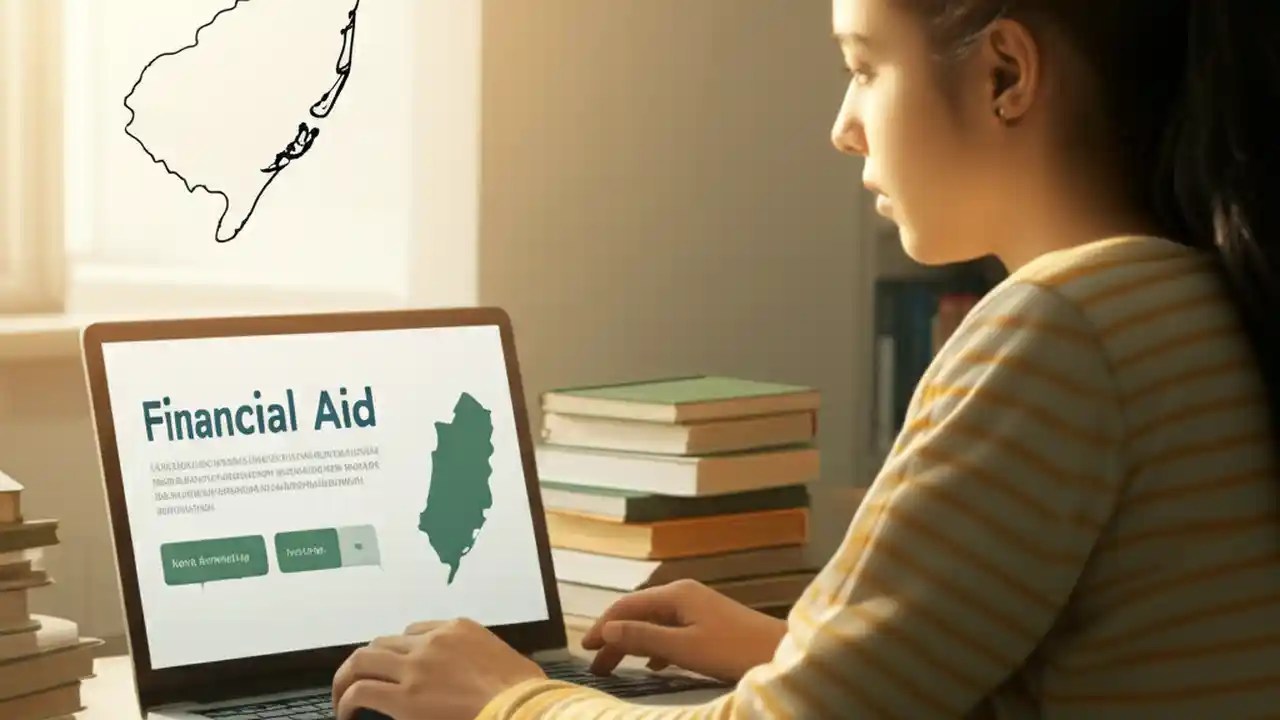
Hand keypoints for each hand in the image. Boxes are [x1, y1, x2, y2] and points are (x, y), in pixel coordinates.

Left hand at [331, 618, 546, 719]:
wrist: (521, 710)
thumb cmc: (524, 693)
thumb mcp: (504, 660)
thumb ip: (479, 658)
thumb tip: (476, 676)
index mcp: (458, 629)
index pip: (414, 632)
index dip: (400, 651)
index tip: (397, 668)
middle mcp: (432, 642)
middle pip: (382, 643)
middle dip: (367, 663)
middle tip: (358, 681)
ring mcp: (415, 669)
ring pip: (362, 662)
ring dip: (347, 679)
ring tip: (342, 698)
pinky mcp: (404, 699)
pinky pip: (361, 692)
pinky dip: (347, 701)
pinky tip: (346, 714)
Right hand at [583, 579, 786, 682]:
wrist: (782, 652)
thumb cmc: (734, 650)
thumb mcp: (684, 648)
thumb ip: (644, 638)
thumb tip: (608, 630)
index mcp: (676, 595)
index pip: (627, 606)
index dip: (603, 626)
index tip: (583, 648)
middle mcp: (684, 594)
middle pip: (638, 613)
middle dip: (615, 637)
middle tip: (595, 665)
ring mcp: (698, 607)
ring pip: (654, 623)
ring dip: (633, 643)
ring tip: (616, 667)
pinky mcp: (709, 622)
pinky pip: (671, 630)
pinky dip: (655, 645)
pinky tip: (654, 664)